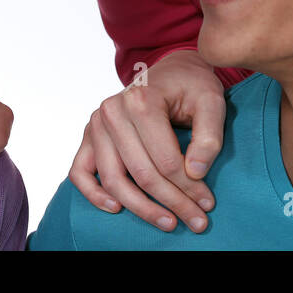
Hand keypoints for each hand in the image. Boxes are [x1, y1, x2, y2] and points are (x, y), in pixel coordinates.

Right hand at [70, 49, 225, 232]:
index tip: (208, 204)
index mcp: (141, 100)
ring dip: (140, 208)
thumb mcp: (212, 102)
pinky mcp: (89, 136)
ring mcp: (96, 124)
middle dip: (171, 203)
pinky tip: (118, 208)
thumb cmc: (192, 86)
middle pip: (140, 173)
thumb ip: (209, 136)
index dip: (189, 188)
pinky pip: (80, 172)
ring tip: (168, 222)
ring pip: (112, 179)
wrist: (172, 70)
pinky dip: (94, 194)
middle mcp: (112, 111)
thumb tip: (196, 173)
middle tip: (196, 222)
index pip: (165, 159)